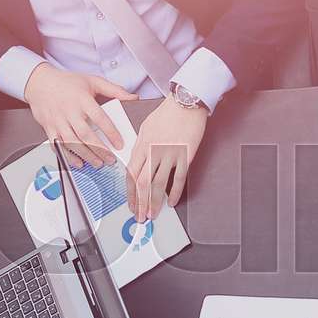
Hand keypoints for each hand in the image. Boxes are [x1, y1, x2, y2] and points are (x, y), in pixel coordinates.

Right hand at [23, 63, 136, 166]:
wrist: (39, 82)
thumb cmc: (67, 82)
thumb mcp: (92, 81)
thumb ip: (114, 90)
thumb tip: (133, 97)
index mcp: (82, 100)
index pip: (99, 118)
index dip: (111, 132)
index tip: (119, 144)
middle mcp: (69, 111)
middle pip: (85, 134)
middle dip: (99, 149)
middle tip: (110, 159)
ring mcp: (58, 121)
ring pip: (72, 142)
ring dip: (85, 155)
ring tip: (98, 163)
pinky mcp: (49, 128)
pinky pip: (58, 146)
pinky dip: (68, 156)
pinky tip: (78, 163)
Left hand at [127, 96, 207, 220]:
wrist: (187, 102)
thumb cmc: (167, 113)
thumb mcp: (145, 127)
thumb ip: (140, 146)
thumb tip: (137, 162)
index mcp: (142, 144)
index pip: (131, 173)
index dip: (130, 192)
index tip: (130, 203)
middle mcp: (153, 151)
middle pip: (142, 183)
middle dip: (139, 203)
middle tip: (140, 215)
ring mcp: (169, 154)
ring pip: (158, 184)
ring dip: (154, 202)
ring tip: (153, 214)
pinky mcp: (185, 155)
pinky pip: (178, 178)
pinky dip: (174, 192)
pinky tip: (172, 202)